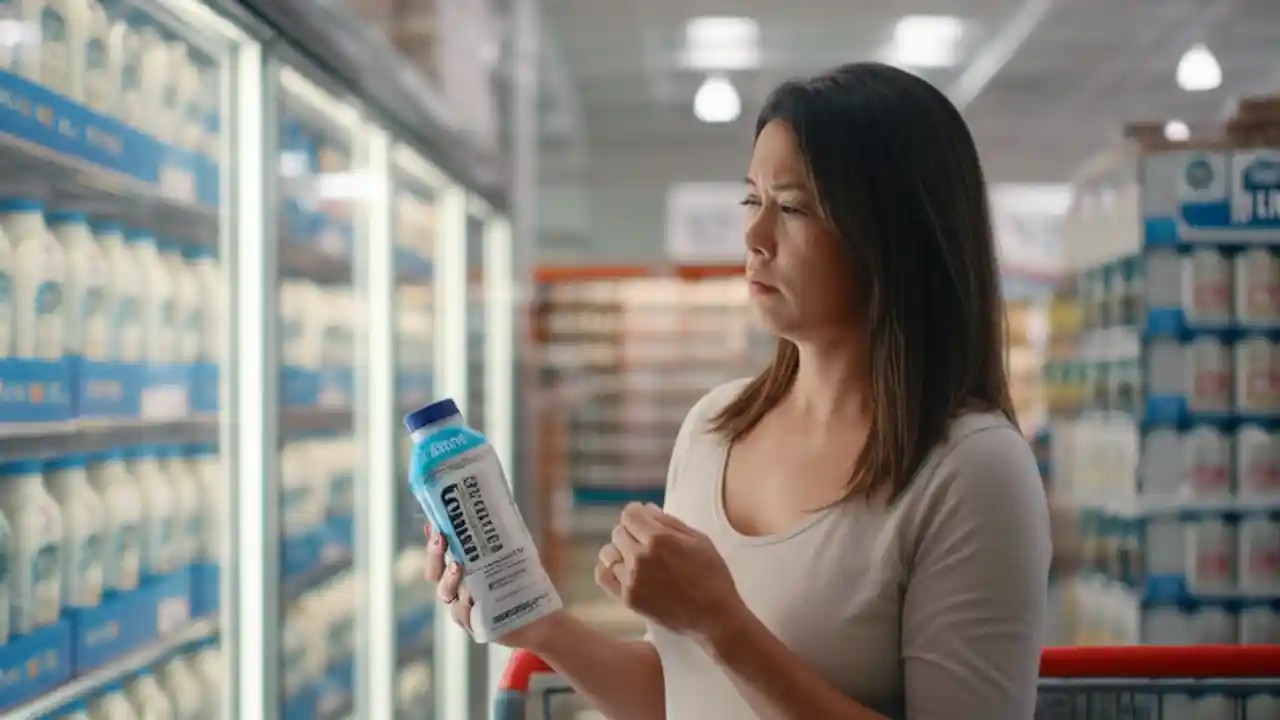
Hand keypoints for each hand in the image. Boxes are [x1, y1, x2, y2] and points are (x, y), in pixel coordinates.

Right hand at [423, 524, 560, 650]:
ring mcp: (466, 609)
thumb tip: (488, 509)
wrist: (541, 618)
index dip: (432, 543)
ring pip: (447, 594)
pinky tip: (470, 599)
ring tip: (460, 566)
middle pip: (436, 575)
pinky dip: (464, 607)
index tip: (434, 526)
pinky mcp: (477, 625)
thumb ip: (497, 537)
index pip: (438, 557)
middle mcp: (459, 590)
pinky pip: (463, 617)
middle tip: (442, 539)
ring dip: (450, 579)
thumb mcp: (512, 556)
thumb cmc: (524, 584)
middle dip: (435, 556)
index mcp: (462, 572)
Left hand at [596, 503, 745, 644]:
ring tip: (634, 557)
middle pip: (618, 532)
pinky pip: (603, 576)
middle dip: (631, 531)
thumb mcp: (699, 540)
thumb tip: (646, 508)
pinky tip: (622, 569)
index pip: (629, 515)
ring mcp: (631, 579)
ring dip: (619, 550)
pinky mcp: (628, 598)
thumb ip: (670, 522)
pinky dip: (609, 569)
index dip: (636, 513)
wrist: (715, 617)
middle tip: (644, 540)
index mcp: (659, 539)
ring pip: (608, 553)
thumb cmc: (713, 575)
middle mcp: (640, 557)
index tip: (642, 517)